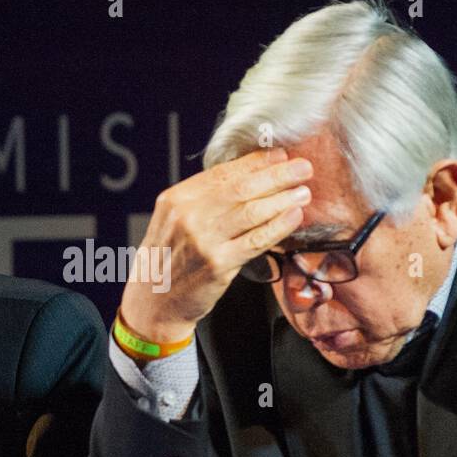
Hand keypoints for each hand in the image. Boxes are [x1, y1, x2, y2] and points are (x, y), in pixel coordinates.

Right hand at [119, 148, 311, 343]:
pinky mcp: (218, 264)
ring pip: (252, 212)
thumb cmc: (167, 259)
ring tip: (303, 192)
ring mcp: (203, 240)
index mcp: (176, 198)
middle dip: (277, 175)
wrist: (153, 301)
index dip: (255, 162)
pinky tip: (294, 217)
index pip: (223, 173)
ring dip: (283, 199)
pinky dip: (278, 227)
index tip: (279, 155)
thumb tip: (248, 177)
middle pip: (241, 188)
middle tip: (302, 167)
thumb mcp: (173, 220)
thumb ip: (203, 200)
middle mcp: (188, 216)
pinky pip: (256, 240)